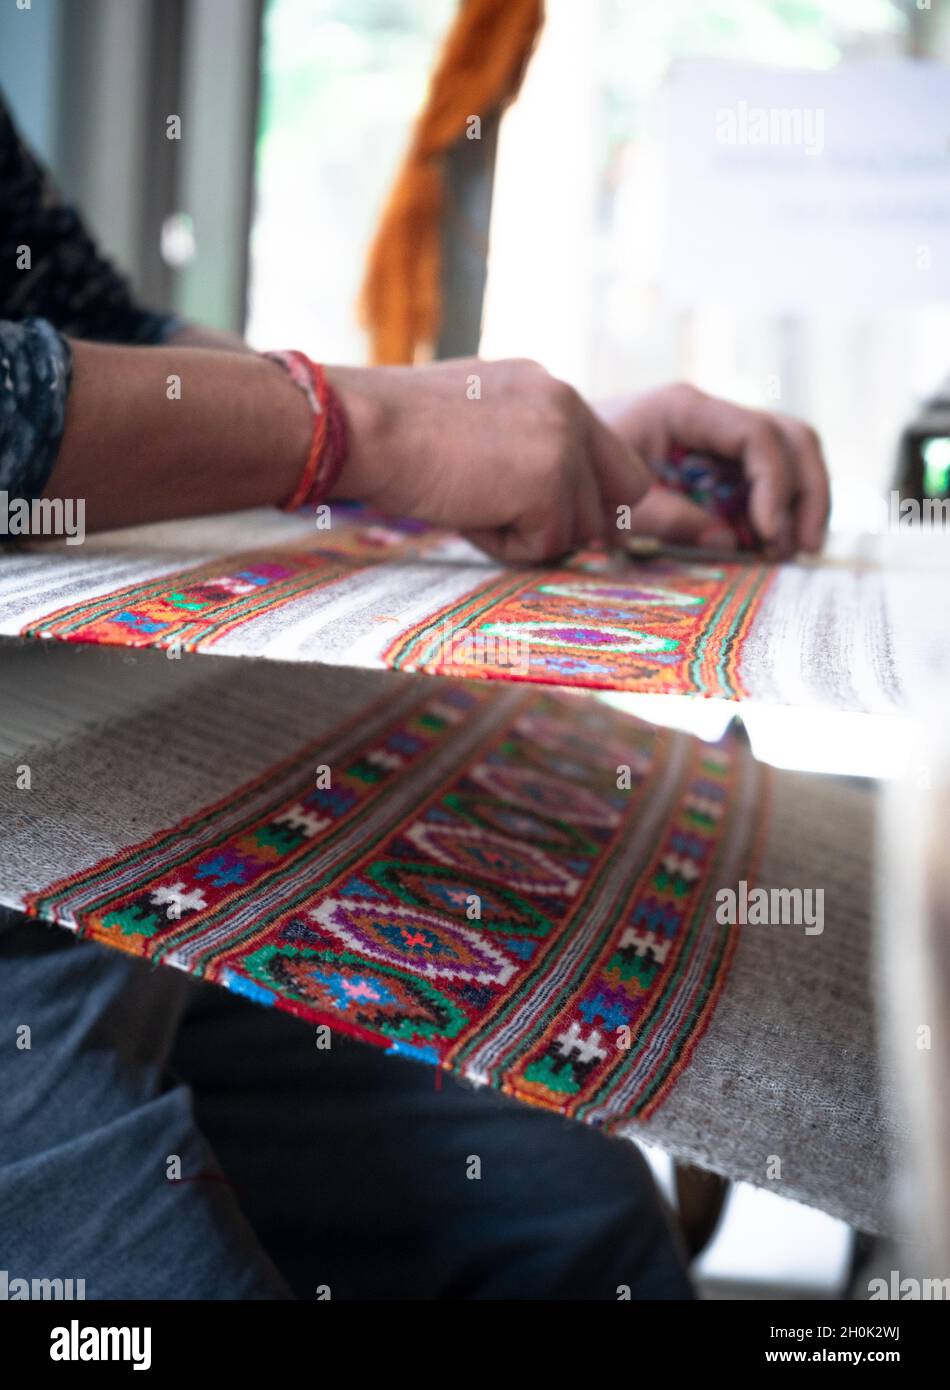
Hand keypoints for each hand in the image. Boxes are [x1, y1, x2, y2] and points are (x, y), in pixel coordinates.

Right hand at [327, 358, 651, 562]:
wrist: (363, 426)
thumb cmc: (394, 431)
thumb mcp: (475, 418)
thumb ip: (522, 443)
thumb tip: (543, 493)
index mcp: (550, 388)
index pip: (612, 455)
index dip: (594, 496)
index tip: (565, 519)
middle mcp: (568, 405)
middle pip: (622, 492)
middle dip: (579, 522)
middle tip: (522, 528)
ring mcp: (564, 442)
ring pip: (581, 527)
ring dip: (529, 535)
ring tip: (471, 505)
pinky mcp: (549, 483)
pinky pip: (546, 545)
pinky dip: (504, 545)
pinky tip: (466, 513)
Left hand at [598, 383, 829, 557]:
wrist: (559, 466)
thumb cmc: (582, 480)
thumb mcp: (616, 506)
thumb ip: (668, 519)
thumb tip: (727, 542)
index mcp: (686, 410)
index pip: (755, 435)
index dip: (774, 483)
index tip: (766, 533)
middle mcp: (713, 417)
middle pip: (792, 438)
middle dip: (805, 492)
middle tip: (799, 548)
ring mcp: (723, 439)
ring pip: (793, 454)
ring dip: (802, 503)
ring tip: (791, 553)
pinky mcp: (724, 464)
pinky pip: (771, 479)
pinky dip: (781, 511)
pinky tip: (772, 548)